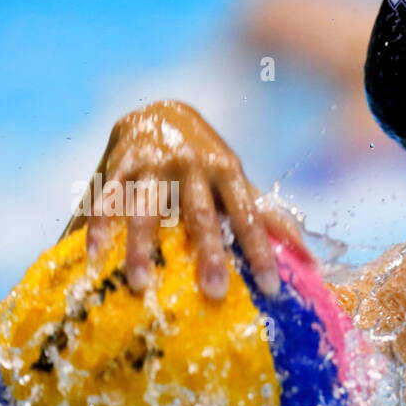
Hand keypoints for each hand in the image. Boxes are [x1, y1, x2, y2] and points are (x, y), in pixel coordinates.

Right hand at [63, 100, 310, 298]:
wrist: (159, 112)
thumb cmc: (207, 162)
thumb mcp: (239, 181)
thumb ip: (269, 216)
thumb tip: (311, 259)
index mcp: (227, 172)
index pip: (250, 217)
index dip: (262, 252)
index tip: (272, 288)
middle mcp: (192, 167)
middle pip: (201, 215)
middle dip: (209, 254)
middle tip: (214, 292)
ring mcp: (153, 165)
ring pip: (147, 209)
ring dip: (143, 247)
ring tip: (142, 286)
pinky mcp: (119, 165)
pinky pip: (107, 199)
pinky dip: (99, 227)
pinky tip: (93, 258)